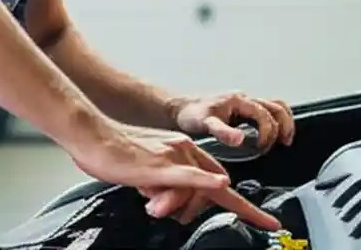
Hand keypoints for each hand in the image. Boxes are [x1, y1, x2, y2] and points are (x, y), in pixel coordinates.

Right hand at [68, 121, 280, 230]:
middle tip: (162, 206)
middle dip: (197, 209)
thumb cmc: (114, 153)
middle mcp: (185, 150)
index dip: (247, 207)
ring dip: (176, 205)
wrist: (92, 137)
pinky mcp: (160, 165)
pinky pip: (188, 176)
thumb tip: (171, 206)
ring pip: (193, 192)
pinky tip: (218, 186)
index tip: (268, 223)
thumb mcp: (149, 173)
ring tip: (148, 199)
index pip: (221, 179)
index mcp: (184, 150)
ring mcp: (174, 156)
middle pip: (211, 191)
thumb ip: (167, 187)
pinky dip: (204, 183)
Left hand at [174, 93, 295, 151]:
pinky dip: (275, 121)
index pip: (264, 115)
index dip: (268, 132)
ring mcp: (244, 103)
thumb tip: (240, 139)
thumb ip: (222, 131)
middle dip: (284, 125)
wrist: (180, 109)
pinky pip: (266, 111)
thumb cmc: (190, 114)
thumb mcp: (204, 123)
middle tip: (283, 143)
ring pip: (274, 106)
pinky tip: (271, 135)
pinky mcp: (242, 109)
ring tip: (284, 139)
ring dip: (283, 122)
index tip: (262, 148)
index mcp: (238, 101)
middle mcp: (244, 99)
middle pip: (276, 107)